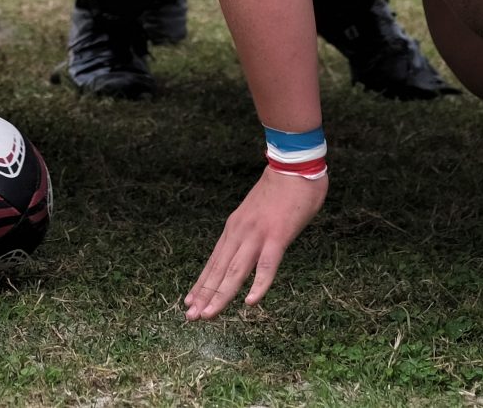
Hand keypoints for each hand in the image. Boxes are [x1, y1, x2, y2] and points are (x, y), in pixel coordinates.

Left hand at [183, 168, 325, 318]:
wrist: (293, 165)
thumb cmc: (279, 191)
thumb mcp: (254, 213)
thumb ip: (248, 233)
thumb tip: (245, 251)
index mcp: (234, 228)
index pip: (214, 262)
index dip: (202, 283)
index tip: (189, 302)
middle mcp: (239, 232)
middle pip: (219, 269)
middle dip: (204, 295)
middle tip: (191, 317)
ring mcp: (257, 235)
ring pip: (235, 271)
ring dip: (221, 295)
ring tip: (208, 314)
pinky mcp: (277, 236)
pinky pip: (267, 265)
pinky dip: (259, 284)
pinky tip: (250, 301)